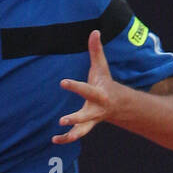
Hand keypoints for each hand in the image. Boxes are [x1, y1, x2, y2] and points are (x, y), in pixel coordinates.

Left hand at [53, 29, 122, 143]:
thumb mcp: (101, 67)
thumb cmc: (105, 82)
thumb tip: (95, 31)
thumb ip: (96, 51)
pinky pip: (76, 135)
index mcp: (99, 94)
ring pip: (82, 131)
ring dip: (70, 136)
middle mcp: (96, 110)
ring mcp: (91, 120)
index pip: (86, 90)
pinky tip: (54, 141)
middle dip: (76, 119)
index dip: (75, 86)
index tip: (62, 82)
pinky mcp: (85, 127)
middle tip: (63, 120)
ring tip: (56, 138)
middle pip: (86, 115)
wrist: (118, 104)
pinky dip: (66, 139)